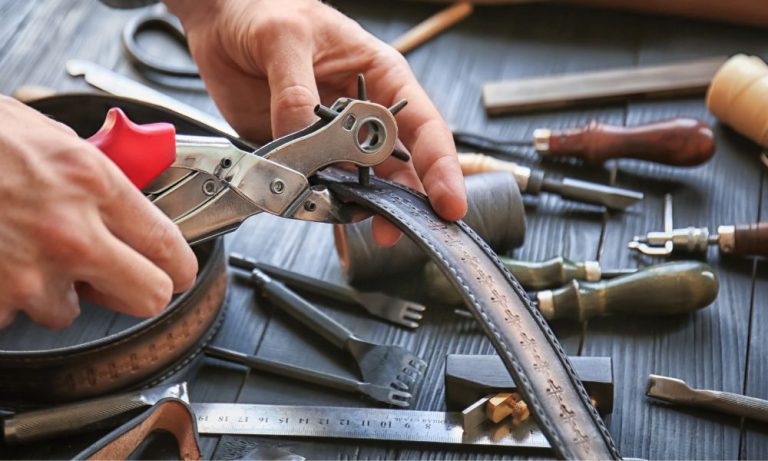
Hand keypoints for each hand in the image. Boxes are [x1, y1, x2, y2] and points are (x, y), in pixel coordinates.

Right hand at [0, 96, 196, 328]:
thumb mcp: (53, 137)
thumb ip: (100, 173)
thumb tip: (131, 192)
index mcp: (95, 185)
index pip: (171, 248)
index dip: (180, 267)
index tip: (177, 272)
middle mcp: (71, 235)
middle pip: (148, 297)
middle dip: (138, 291)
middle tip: (120, 277)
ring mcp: (30, 274)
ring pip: (69, 311)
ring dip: (55, 290)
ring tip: (26, 251)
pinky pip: (14, 314)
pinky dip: (6, 295)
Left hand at [165, 0, 467, 244]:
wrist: (223, 23)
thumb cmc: (267, 10)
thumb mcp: (285, 38)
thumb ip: (296, 90)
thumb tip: (303, 135)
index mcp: (381, 77)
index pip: (424, 126)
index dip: (441, 166)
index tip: (449, 201)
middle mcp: (364, 113)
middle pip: (401, 166)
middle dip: (407, 201)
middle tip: (401, 230)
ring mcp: (333, 138)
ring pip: (362, 183)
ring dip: (364, 207)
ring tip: (366, 227)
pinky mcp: (303, 153)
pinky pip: (319, 186)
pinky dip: (323, 203)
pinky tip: (324, 211)